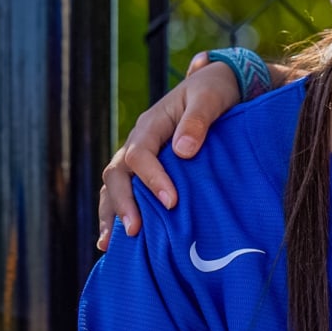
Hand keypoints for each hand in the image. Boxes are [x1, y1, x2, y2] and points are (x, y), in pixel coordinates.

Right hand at [96, 53, 240, 250]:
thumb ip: (198, 121)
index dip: (151, 179)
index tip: (171, 201)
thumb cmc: (216, 90)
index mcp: (151, 124)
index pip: (139, 154)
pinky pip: (126, 193)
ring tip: (110, 245)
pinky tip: (116, 243)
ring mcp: (140, 157)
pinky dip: (118, 215)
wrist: (221, 85)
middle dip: (123, 203)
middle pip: (116, 174)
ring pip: (114, 187)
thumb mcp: (210, 98)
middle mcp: (138, 142)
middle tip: (134, 231)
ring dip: (111, 215)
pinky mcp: (148, 172)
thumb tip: (183, 151)